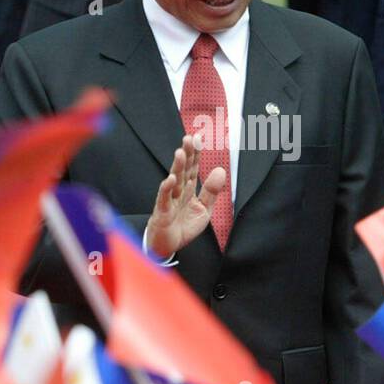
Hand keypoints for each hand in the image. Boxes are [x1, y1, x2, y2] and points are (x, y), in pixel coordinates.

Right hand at [146, 134, 226, 259]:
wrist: (167, 246)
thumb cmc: (183, 226)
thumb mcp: (204, 209)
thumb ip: (212, 191)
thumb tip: (221, 170)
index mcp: (188, 189)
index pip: (193, 168)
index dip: (195, 153)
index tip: (198, 137)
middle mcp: (179, 191)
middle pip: (183, 170)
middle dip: (186, 154)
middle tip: (189, 138)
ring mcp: (169, 200)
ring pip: (174, 181)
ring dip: (177, 167)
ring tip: (180, 153)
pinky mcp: (163, 212)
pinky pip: (164, 199)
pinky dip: (167, 189)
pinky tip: (170, 179)